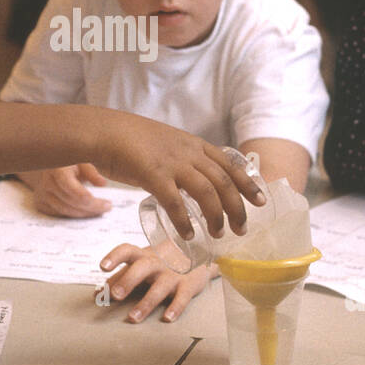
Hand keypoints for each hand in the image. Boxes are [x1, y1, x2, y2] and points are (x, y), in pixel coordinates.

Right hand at [26, 164, 112, 217]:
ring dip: (84, 213)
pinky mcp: (41, 203)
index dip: (88, 199)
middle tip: (107, 207)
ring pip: (65, 210)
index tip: (105, 203)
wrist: (46, 163)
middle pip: (71, 202)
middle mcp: (47, 183)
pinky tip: (86, 211)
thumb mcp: (81, 160)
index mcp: (57, 169)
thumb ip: (91, 172)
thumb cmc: (67, 160)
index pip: (72, 188)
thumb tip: (102, 183)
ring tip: (100, 210)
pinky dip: (74, 214)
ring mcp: (42, 194)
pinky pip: (59, 213)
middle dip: (91, 208)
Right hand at [91, 114, 264, 238]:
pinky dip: (184, 220)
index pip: (229, 164)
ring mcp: (172, 162)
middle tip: (242, 228)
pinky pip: (175, 201)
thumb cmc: (129, 139)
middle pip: (223, 181)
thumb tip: (187, 180)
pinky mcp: (153, 174)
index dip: (247, 184)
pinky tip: (188, 234)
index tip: (261, 201)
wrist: (104, 131)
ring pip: (206, 191)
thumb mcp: (165, 143)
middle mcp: (188, 152)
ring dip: (216, 216)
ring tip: (219, 234)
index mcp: (192, 144)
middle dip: (237, 207)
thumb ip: (179, 159)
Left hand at [100, 243, 211, 321]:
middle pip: (142, 267)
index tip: (102, 267)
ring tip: (133, 318)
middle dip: (128, 280)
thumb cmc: (160, 263)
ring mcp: (173, 274)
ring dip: (146, 303)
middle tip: (116, 294)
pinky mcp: (188, 285)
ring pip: (160, 287)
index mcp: (142, 256)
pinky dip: (176, 307)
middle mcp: (157, 263)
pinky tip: (168, 318)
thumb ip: (119, 278)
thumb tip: (96, 293)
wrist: (198, 254)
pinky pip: (183, 297)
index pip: (127, 250)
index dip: (114, 257)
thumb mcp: (140, 265)